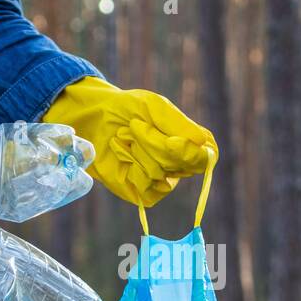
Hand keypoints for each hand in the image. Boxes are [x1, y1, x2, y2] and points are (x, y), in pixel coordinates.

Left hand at [42, 76, 215, 206]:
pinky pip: (145, 186)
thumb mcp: (155, 107)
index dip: (191, 152)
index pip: (207, 156)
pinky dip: (130, 165)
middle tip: (134, 125)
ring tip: (126, 137)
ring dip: (138, 151)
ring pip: (159, 173)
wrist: (94, 118)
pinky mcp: (143, 192)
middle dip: (153, 142)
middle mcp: (180, 164)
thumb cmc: (127, 109)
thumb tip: (201, 144)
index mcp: (190, 142)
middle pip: (180, 162)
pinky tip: (122, 153)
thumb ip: (180, 124)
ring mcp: (162, 180)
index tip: (172, 141)